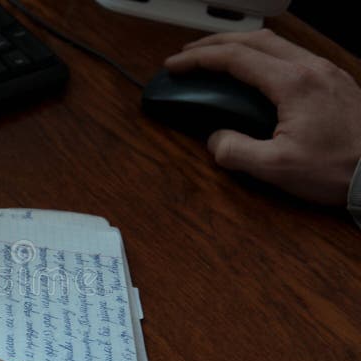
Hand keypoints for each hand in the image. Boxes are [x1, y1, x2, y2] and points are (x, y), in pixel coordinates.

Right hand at [165, 29, 360, 204]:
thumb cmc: (338, 169)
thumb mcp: (277, 168)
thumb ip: (236, 152)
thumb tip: (215, 140)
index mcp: (293, 83)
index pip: (234, 59)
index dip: (198, 60)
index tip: (175, 65)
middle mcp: (310, 68)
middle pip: (253, 39)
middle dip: (214, 43)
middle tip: (188, 54)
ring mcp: (325, 71)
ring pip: (274, 42)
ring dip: (239, 45)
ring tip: (216, 57)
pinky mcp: (333, 81)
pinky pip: (291, 54)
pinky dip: (262, 55)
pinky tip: (255, 70)